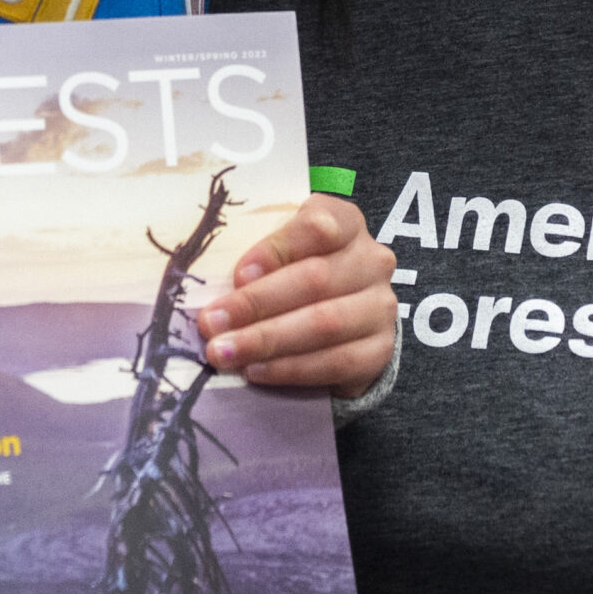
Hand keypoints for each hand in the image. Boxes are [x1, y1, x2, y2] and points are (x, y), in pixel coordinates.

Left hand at [193, 195, 396, 398]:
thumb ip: (258, 259)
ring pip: (324, 323)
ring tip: (225, 352)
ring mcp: (380, 307)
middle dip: (256, 304)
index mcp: (346, 223)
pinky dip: (290, 368)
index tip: (237, 275)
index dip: (276, 250)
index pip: (318, 226)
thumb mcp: (280, 253)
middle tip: (211, 323)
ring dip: (267, 340)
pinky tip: (256, 370)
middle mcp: (371, 261)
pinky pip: (335, 362)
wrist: (344, 325)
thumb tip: (217, 282)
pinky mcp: (379, 350)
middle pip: (314, 279)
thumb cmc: (295, 275)